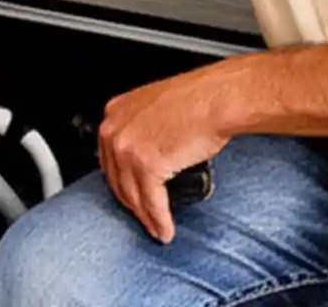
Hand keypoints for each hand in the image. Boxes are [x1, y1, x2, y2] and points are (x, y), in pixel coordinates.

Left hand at [98, 71, 230, 243]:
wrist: (217, 98)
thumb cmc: (198, 97)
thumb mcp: (157, 106)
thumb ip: (144, 127)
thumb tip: (151, 152)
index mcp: (115, 112)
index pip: (110, 157)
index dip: (121, 181)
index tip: (131, 194)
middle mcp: (114, 130)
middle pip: (117, 179)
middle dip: (131, 202)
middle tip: (143, 217)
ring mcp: (127, 148)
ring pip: (132, 194)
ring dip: (145, 218)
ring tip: (156, 229)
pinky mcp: (147, 166)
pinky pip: (151, 202)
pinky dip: (158, 220)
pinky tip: (165, 230)